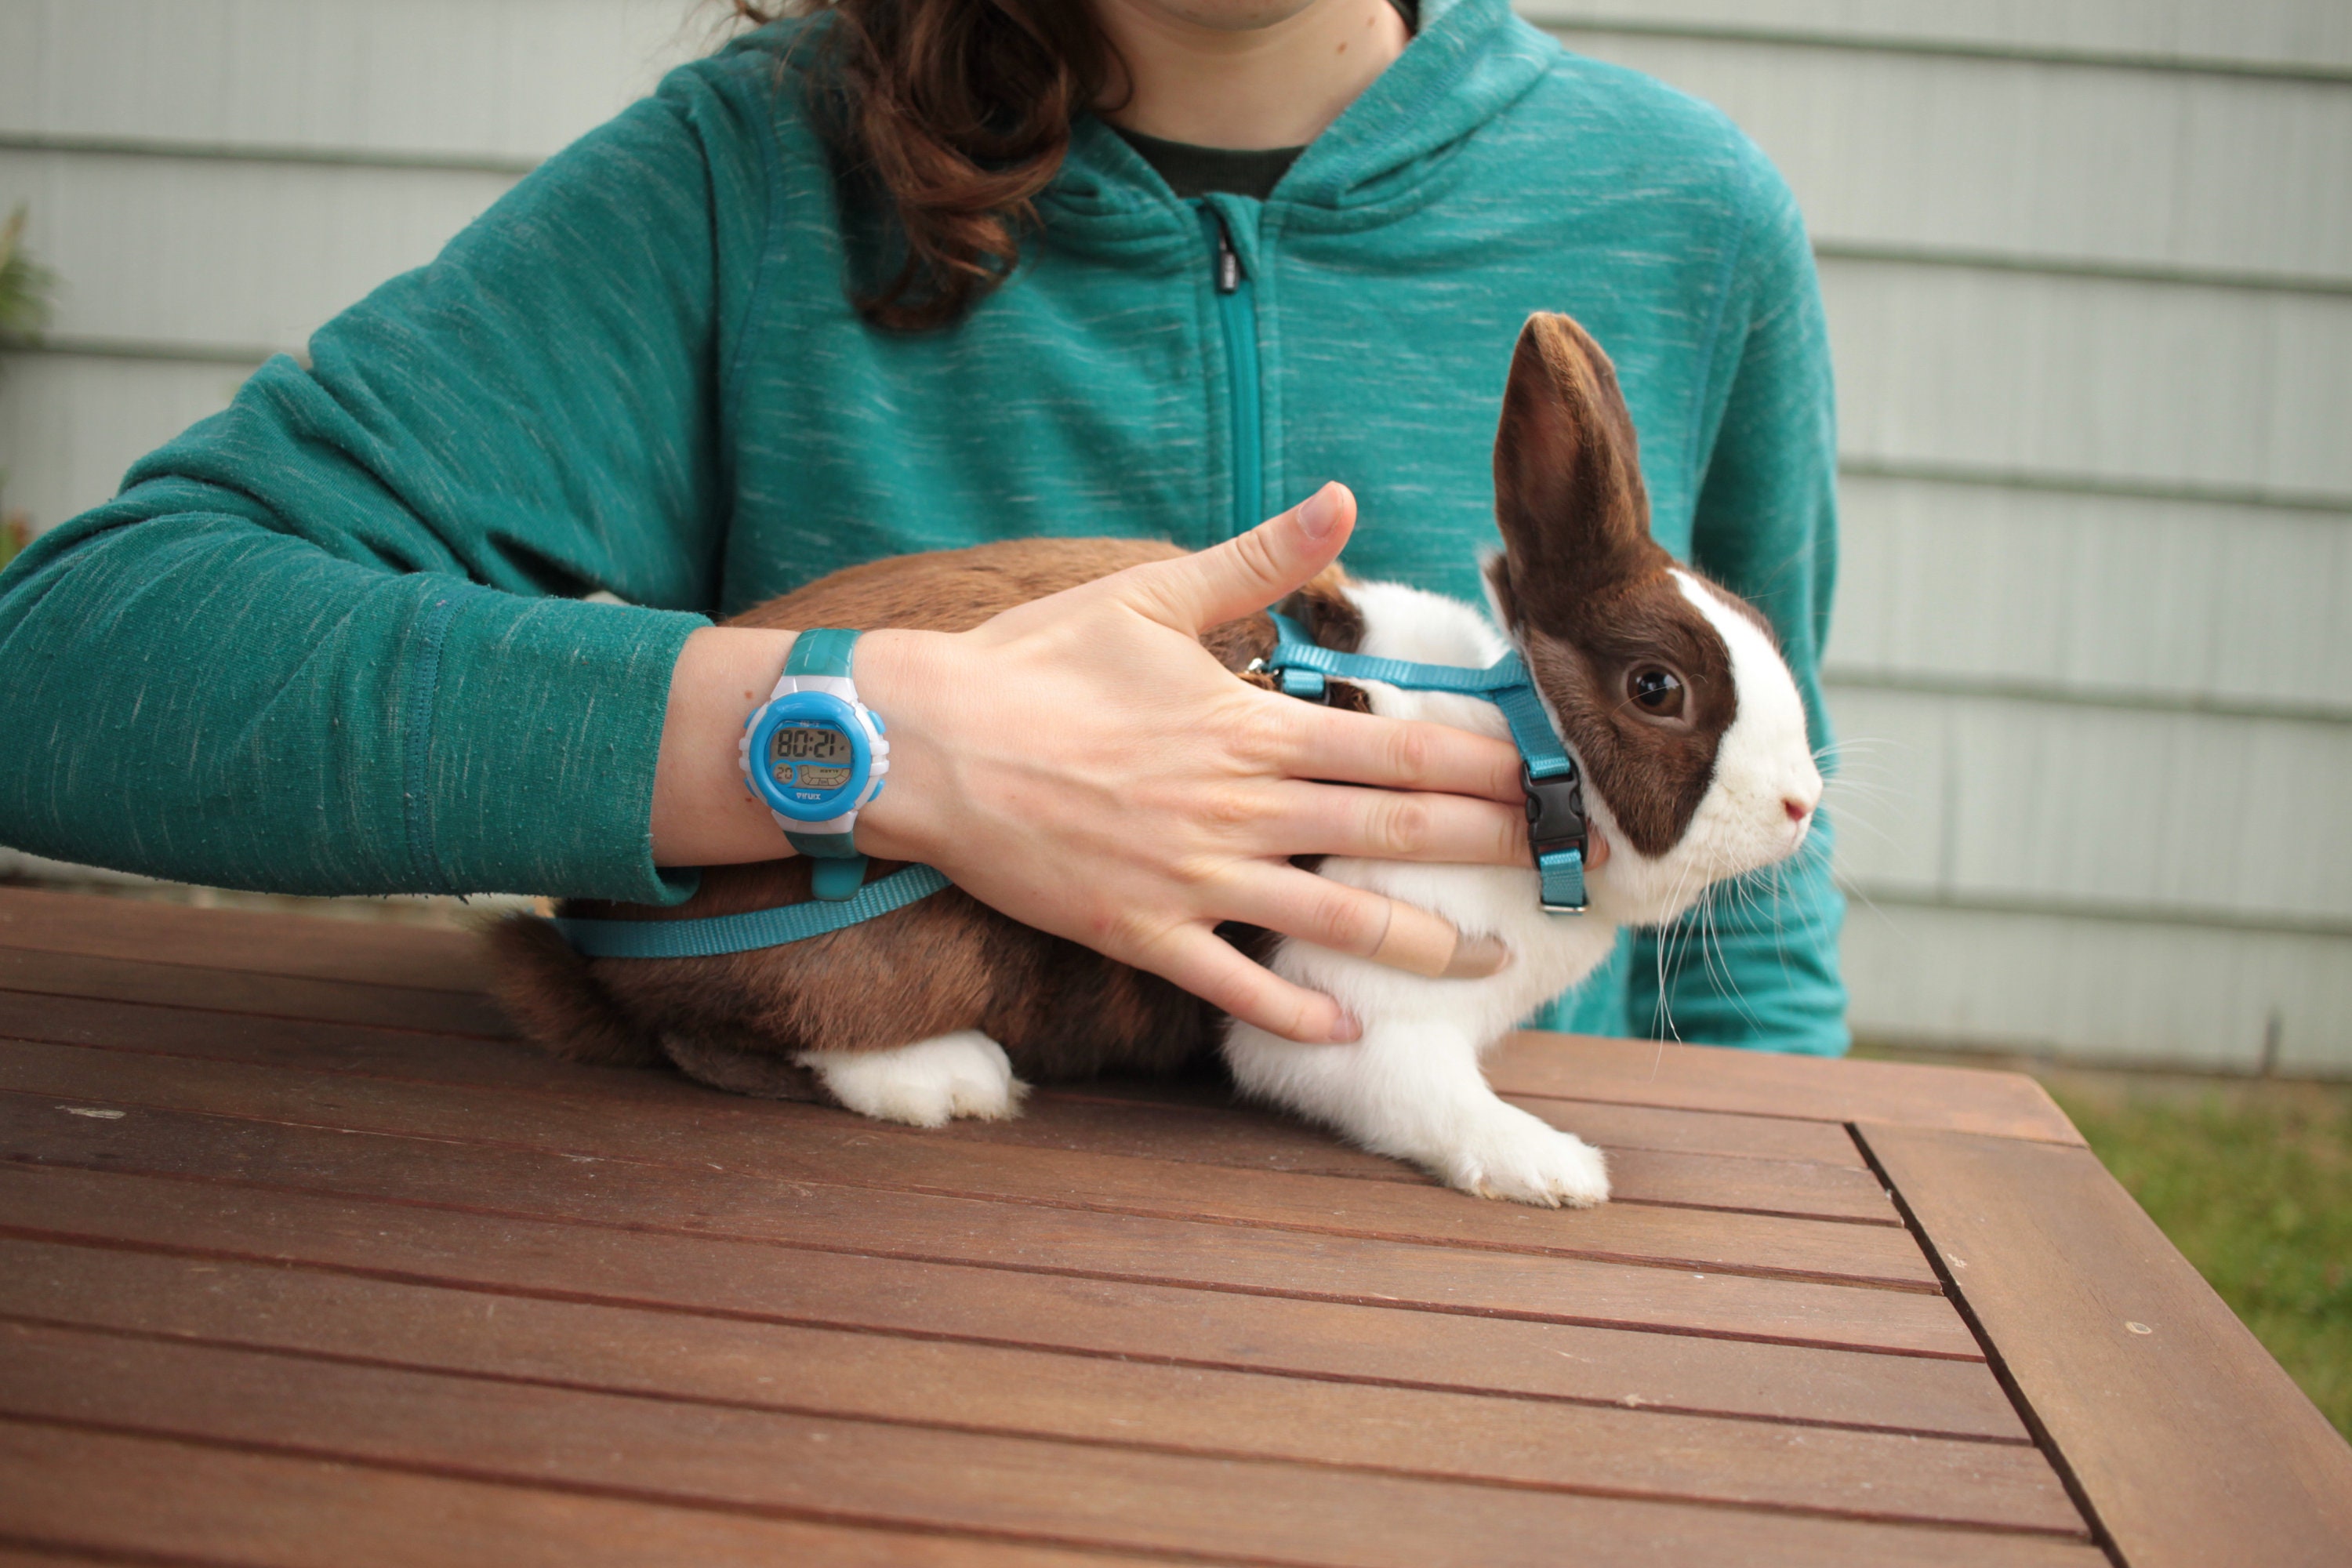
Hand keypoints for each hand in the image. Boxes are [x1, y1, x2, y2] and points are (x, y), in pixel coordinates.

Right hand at [845, 484, 1530, 1042]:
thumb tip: (1343, 499)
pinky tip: (1347, 1029)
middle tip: (1564, 863)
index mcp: (1248, 722)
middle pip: (1392, 830)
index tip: (1542, 773)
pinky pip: (1233, 983)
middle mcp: (1237, 806)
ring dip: (1423, 944)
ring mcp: (1192, 877)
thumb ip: (1258, 559)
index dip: (1481, 764)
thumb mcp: (1149, 594)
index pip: (1395, 744)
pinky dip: (1294, 1010)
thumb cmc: (1033, 662)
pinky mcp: (1140, 932)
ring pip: (1335, 920)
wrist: (926, 745)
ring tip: (1491, 960)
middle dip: (1489, 847)